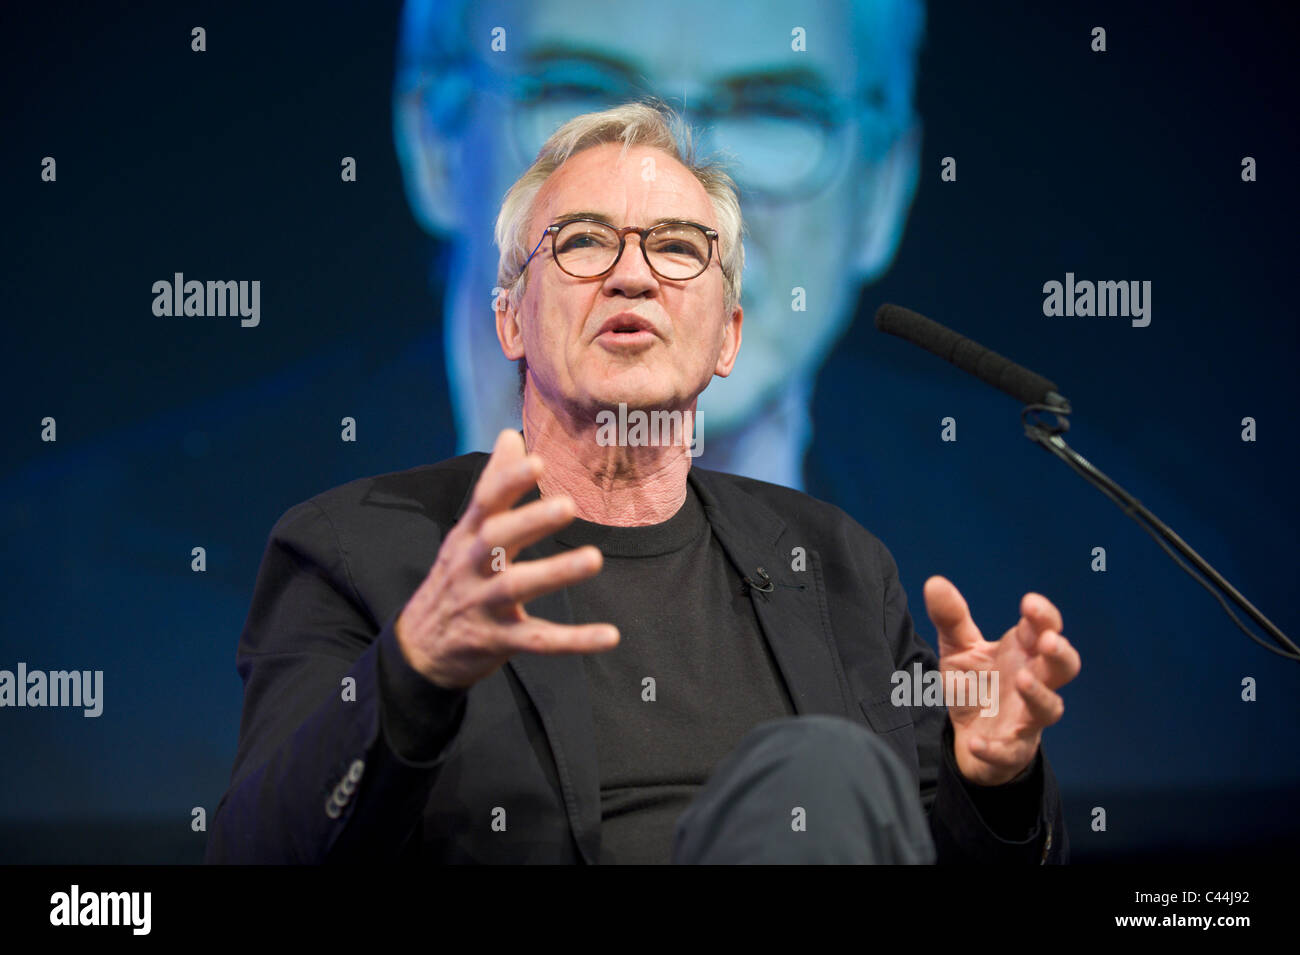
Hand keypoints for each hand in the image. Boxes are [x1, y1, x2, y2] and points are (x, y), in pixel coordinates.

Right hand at [395, 429, 619, 688]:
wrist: (419, 650)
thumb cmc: (455, 579)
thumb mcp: (465, 533)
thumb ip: (493, 485)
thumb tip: (510, 435)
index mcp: (467, 537)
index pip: (485, 503)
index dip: (508, 481)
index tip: (537, 462)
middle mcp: (471, 567)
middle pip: (497, 540)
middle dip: (530, 521)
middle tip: (568, 505)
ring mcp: (483, 606)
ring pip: (517, 587)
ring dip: (555, 573)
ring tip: (594, 559)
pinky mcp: (498, 642)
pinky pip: (539, 640)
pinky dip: (574, 640)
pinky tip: (610, 635)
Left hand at [922, 576, 1080, 785]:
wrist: (968, 736)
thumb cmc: (976, 685)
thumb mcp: (958, 649)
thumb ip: (950, 618)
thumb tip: (934, 582)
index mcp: (1022, 652)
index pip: (1045, 629)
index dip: (1044, 616)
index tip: (1029, 603)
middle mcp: (1032, 681)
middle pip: (1063, 667)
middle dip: (1060, 653)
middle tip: (1048, 641)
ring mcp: (1026, 717)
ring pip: (1049, 708)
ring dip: (1039, 695)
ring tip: (1022, 679)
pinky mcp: (1011, 748)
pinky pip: (1009, 750)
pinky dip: (994, 748)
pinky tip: (977, 742)